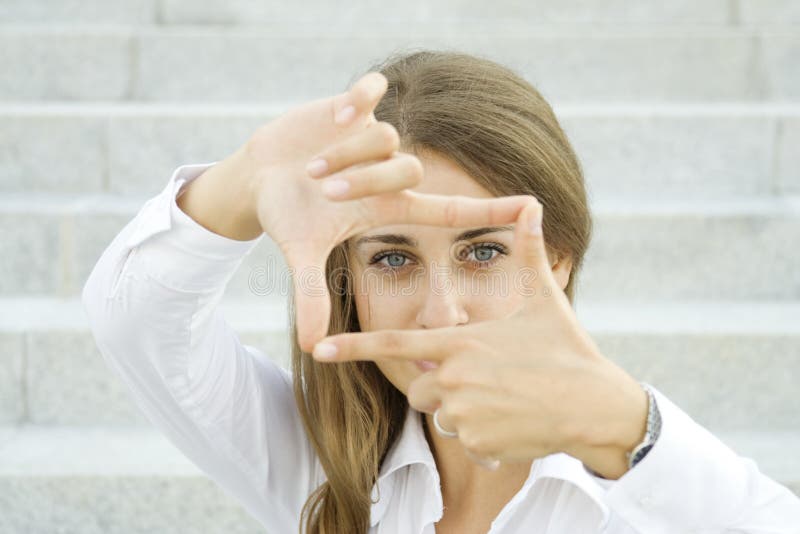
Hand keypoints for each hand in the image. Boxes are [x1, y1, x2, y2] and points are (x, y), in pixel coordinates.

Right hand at [241, 72, 534, 351]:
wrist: (260, 177)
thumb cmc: (289, 216)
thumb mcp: (302, 252)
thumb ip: (312, 294)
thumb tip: (309, 345)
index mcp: (390, 207)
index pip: (451, 210)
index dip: (490, 210)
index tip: (533, 208)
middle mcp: (390, 170)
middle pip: (408, 168)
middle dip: (364, 180)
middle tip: (324, 192)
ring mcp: (373, 136)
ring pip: (384, 136)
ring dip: (344, 153)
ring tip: (311, 168)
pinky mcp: (353, 104)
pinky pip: (372, 90)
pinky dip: (358, 99)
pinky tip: (339, 115)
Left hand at [309, 199, 649, 478]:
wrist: (594, 405)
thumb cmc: (567, 349)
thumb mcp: (545, 299)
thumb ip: (528, 254)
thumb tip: (532, 205)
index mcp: (460, 341)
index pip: (394, 344)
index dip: (353, 347)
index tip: (319, 350)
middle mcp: (453, 378)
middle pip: (416, 386)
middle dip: (436, 383)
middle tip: (482, 377)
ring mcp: (464, 413)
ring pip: (439, 413)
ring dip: (461, 407)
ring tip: (503, 397)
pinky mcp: (478, 442)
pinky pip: (464, 438)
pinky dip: (481, 432)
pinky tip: (512, 420)